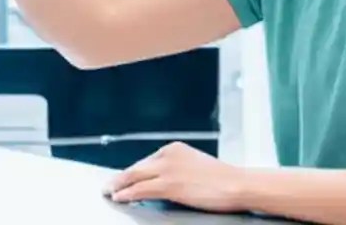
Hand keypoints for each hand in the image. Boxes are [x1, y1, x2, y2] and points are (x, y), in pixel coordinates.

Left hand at [103, 142, 247, 213]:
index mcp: (175, 148)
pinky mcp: (169, 184)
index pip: (147, 161)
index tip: (124, 178)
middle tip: (108, 184)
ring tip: (110, 192)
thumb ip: (178, 169)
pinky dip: (127, 194)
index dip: (133, 172)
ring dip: (119, 185)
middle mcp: (168, 155)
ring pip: (135, 177)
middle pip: (137, 167)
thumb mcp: (196, 166)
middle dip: (121, 177)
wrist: (238, 184)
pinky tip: (120, 197)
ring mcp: (168, 169)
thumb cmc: (223, 180)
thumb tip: (162, 181)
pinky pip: (141, 189)